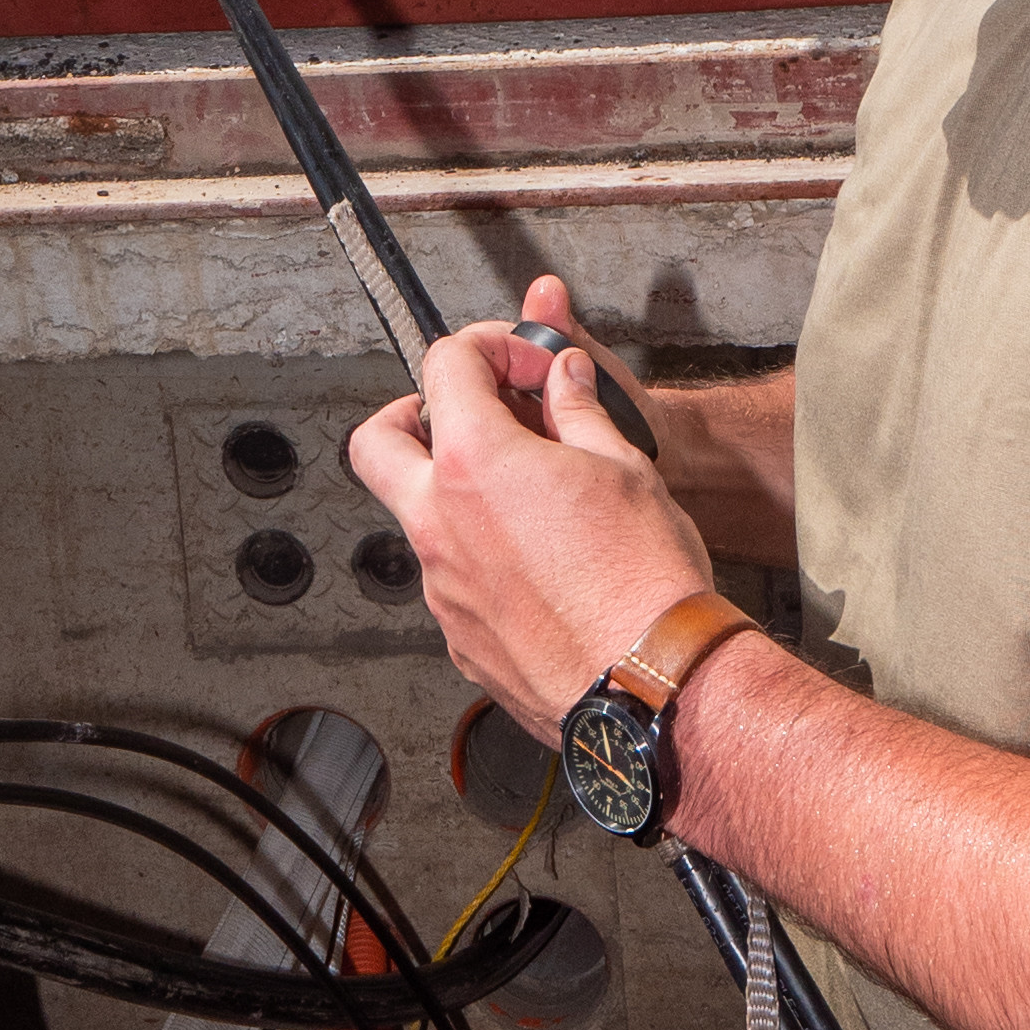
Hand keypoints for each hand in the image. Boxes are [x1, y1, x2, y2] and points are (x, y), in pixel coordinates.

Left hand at [349, 311, 710, 736]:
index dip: (488, 347)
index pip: (444, 364)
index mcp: (475, 463)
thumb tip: (564, 380)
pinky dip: (481, 560)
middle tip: (466, 416)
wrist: (652, 682)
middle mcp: (440, 524)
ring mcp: (442, 589)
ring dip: (457, 495)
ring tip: (531, 499)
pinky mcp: (459, 641)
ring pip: (418, 519)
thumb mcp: (625, 464)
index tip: (522, 364)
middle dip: (413, 415)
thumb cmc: (643, 579)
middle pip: (377, 443)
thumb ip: (578, 411)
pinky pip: (451, 583)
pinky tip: (540, 566)